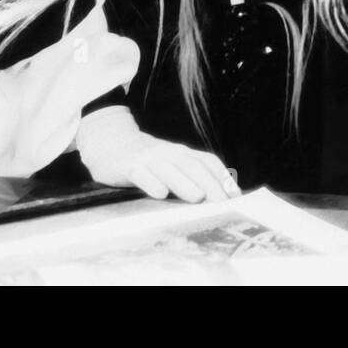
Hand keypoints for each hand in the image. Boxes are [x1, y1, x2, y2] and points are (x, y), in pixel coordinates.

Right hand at [76, 107, 239, 201]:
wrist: (112, 143)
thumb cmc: (148, 160)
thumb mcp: (172, 163)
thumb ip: (191, 175)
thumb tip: (218, 195)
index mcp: (182, 153)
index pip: (207, 161)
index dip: (222, 177)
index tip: (235, 195)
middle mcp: (169, 153)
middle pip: (192, 166)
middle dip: (210, 184)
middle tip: (221, 203)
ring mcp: (149, 159)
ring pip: (169, 170)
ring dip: (184, 183)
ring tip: (198, 197)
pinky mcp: (129, 166)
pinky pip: (141, 174)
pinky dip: (151, 182)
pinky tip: (160, 194)